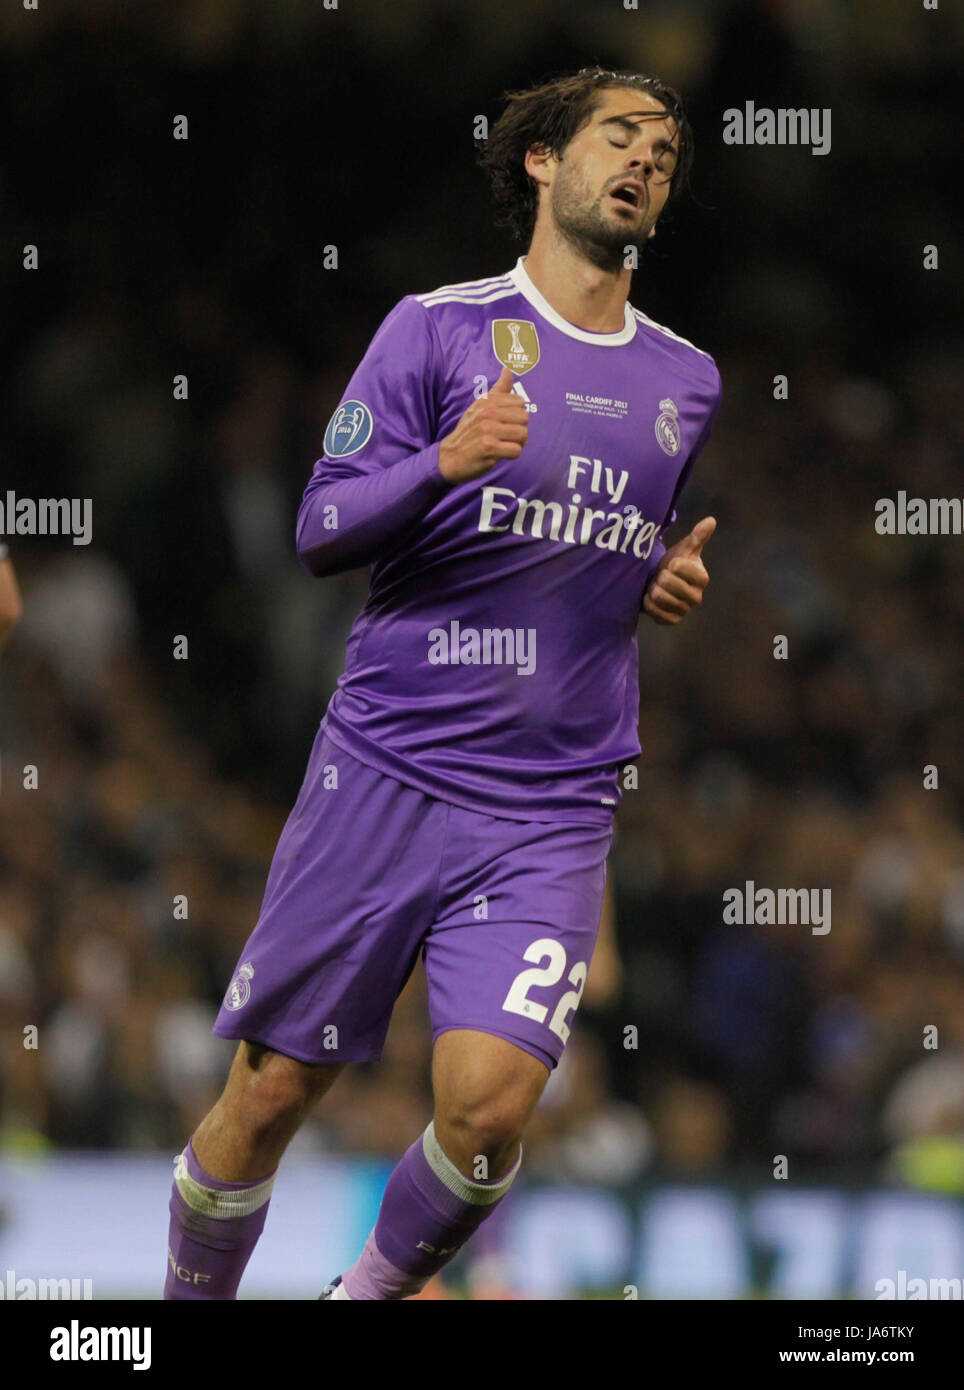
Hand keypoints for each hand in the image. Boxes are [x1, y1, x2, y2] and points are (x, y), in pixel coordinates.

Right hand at [438, 365, 527, 482]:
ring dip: (517, 443)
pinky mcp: (489, 447)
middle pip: (525, 418)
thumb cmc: (469, 431)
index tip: (504, 422)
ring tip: (504, 444)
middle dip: (519, 429)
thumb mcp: (480, 406)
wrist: (450, 456)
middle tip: (505, 436)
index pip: (520, 402)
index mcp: (487, 401)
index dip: (516, 415)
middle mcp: (487, 412)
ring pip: (523, 434)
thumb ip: (498, 389)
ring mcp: (488, 430)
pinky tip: (500, 454)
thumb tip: (507, 369)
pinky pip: (516, 450)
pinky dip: (512, 455)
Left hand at [642, 516, 714, 624]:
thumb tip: (711, 520)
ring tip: (658, 586)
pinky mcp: (671, 621)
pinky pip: (653, 611)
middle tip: (663, 577)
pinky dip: (648, 603)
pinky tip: (653, 598)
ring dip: (653, 589)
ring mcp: (684, 610)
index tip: (672, 565)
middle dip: (660, 577)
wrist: (661, 583)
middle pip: (666, 581)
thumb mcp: (684, 549)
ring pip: (658, 596)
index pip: (677, 566)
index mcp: (702, 578)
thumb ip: (697, 536)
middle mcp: (697, 597)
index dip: (670, 563)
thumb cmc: (674, 564)